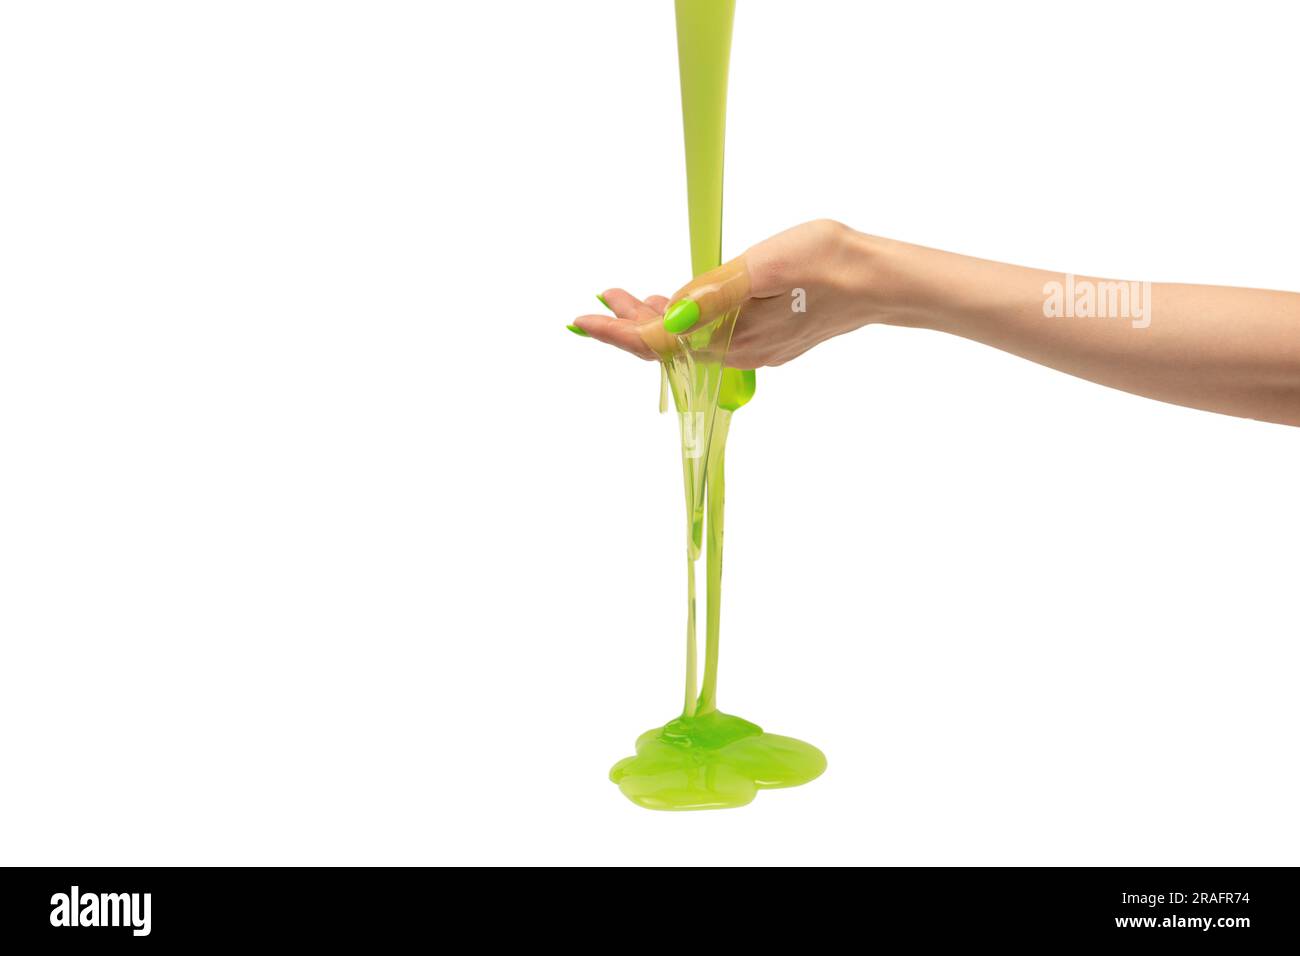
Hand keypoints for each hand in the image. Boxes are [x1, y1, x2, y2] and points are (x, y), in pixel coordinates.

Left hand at [571, 220, 886, 367]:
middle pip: (669, 345)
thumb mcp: (765, 265)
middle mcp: (738, 352)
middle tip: (604, 293)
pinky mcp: (768, 339)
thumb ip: (714, 291)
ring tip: (630, 295)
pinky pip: (714, 337)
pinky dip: (688, 319)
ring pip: (691, 341)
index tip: (580, 319)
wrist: (882, 280)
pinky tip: (680, 304)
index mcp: (731, 336)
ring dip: (658, 319)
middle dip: (630, 321)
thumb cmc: (828, 264)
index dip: (615, 331)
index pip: (658, 342)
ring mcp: (755, 349)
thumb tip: (671, 314)